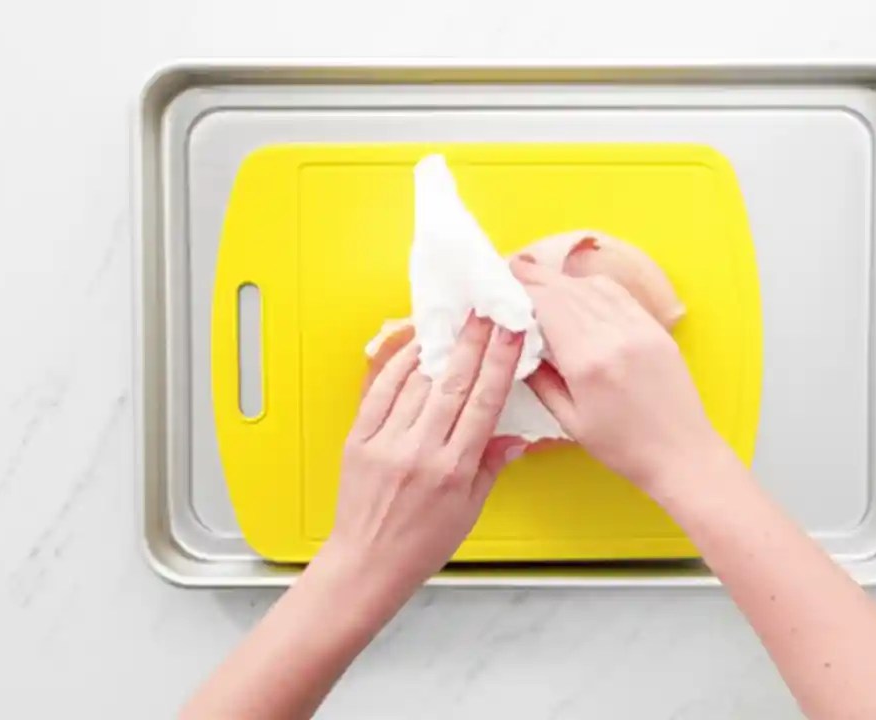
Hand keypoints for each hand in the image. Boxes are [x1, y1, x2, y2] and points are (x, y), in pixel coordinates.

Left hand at [326, 314, 527, 597]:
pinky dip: (398, 364)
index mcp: (454, 469)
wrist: (367, 564)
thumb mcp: (469, 510)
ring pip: (418, 382)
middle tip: (486, 308)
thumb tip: (516, 436)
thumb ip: (492, 466)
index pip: (483, 403)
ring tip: (455, 319)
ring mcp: (386, 442)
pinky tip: (414, 345)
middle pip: (452, 383)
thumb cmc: (421, 543)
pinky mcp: (359, 439)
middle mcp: (420, 451)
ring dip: (439, 346)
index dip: (499, 362)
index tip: (511, 331)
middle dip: (472, 341)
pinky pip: (380, 391)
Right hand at [511, 258, 724, 503]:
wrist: (682, 454)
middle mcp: (614, 336)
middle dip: (538, 277)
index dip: (524, 289)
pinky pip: (620, 295)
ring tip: (542, 277)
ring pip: (594, 287)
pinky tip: (579, 289)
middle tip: (514, 266)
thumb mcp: (571, 422)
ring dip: (565, 279)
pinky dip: (594, 286)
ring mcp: (639, 329)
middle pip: (568, 290)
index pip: (549, 306)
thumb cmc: (624, 448)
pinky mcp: (656, 329)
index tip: (503, 281)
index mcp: (588, 362)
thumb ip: (542, 382)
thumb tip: (519, 350)